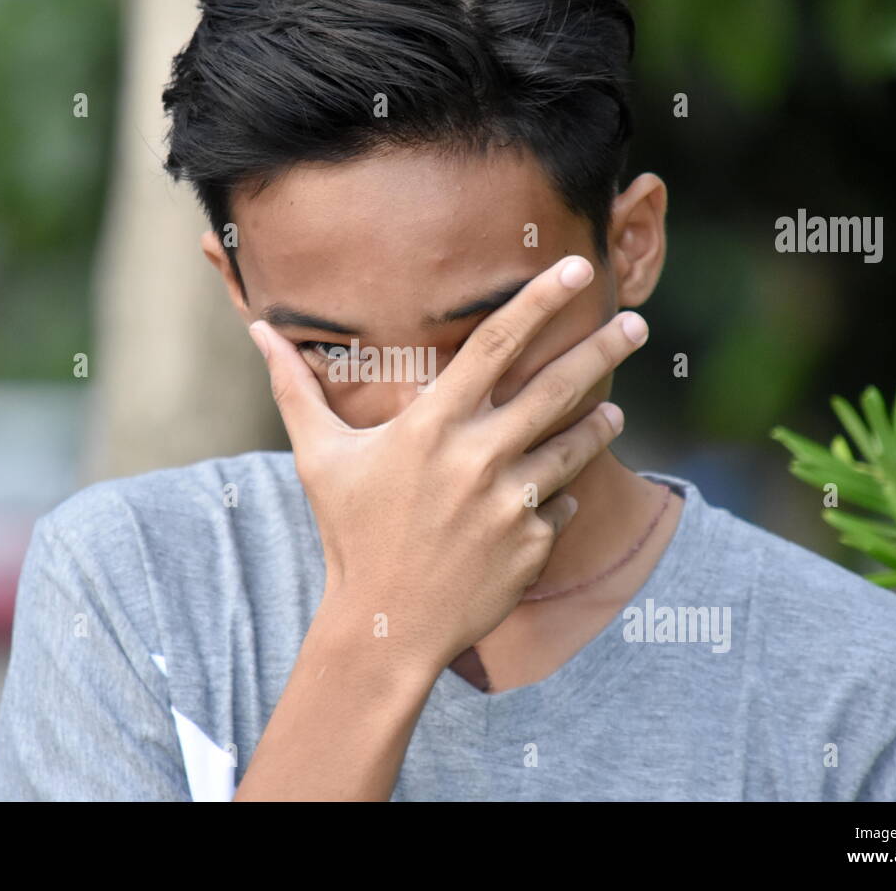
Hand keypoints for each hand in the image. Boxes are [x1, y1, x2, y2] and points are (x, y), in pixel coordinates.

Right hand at [248, 254, 648, 672]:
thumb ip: (296, 388)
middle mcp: (480, 457)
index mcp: (433, 426)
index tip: (575, 269)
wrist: (385, 625)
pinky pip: (560, 506)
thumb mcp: (320, 457)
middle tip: (636, 324)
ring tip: (612, 410)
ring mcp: (512, 503)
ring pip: (576, 446)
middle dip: (603, 347)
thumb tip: (259, 331)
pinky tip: (548, 498)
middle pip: (558, 386)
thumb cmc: (350, 533)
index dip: (540, 299)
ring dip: (599, 423)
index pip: (497, 344)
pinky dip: (558, 497)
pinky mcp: (534, 543)